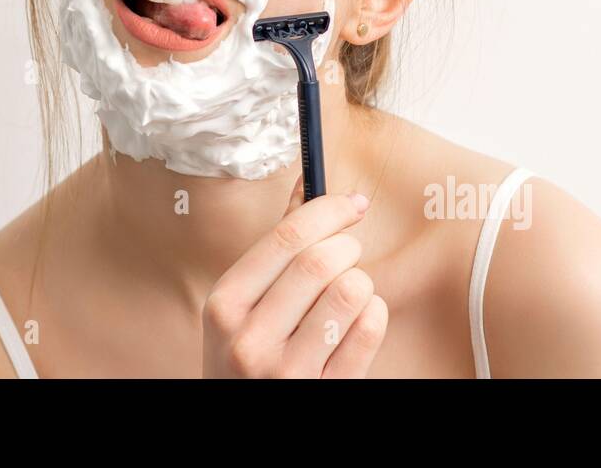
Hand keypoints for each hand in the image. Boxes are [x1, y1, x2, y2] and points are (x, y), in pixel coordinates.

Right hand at [201, 170, 388, 376]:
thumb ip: (274, 248)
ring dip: (362, 281)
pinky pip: (368, 331)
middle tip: (349, 252)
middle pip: (319, 262)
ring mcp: (286, 371)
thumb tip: (307, 184)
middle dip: (347, 247)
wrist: (239, 417)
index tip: (353, 203)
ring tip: (351, 289)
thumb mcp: (240, 305)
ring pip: (349, 294)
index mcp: (225, 304)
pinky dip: (375, 313)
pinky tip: (360, 317)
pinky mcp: (323, 391)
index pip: (286, 238)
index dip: (328, 210)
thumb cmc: (246, 354)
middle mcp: (249, 338)